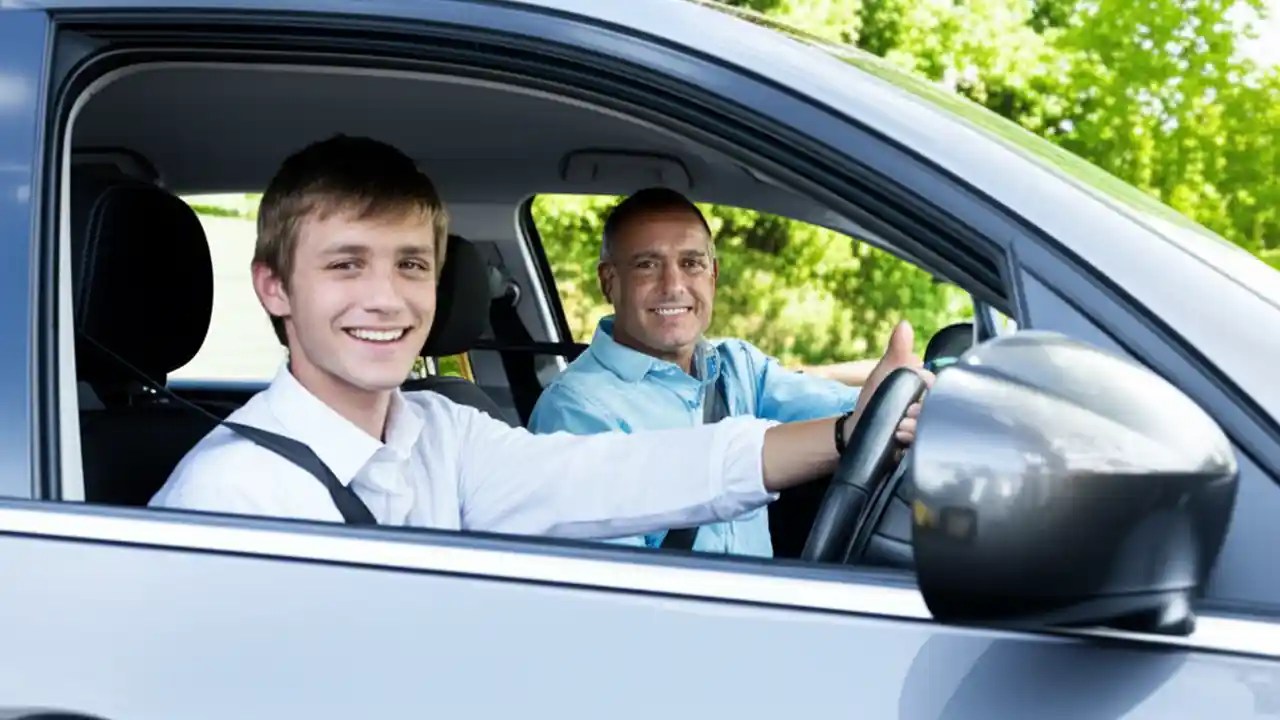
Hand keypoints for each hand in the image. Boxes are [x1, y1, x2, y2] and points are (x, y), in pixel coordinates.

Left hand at [847, 320, 934, 446]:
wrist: (859, 428)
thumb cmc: (874, 398)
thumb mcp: (884, 372)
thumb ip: (896, 351)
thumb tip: (904, 324)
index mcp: (926, 388)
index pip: (938, 386)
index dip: (927, 390)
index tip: (912, 394)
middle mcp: (930, 408)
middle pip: (936, 409)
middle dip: (921, 412)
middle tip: (905, 413)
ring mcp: (925, 427)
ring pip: (932, 427)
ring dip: (915, 426)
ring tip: (899, 426)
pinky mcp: (919, 444)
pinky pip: (924, 443)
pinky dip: (913, 439)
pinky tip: (900, 436)